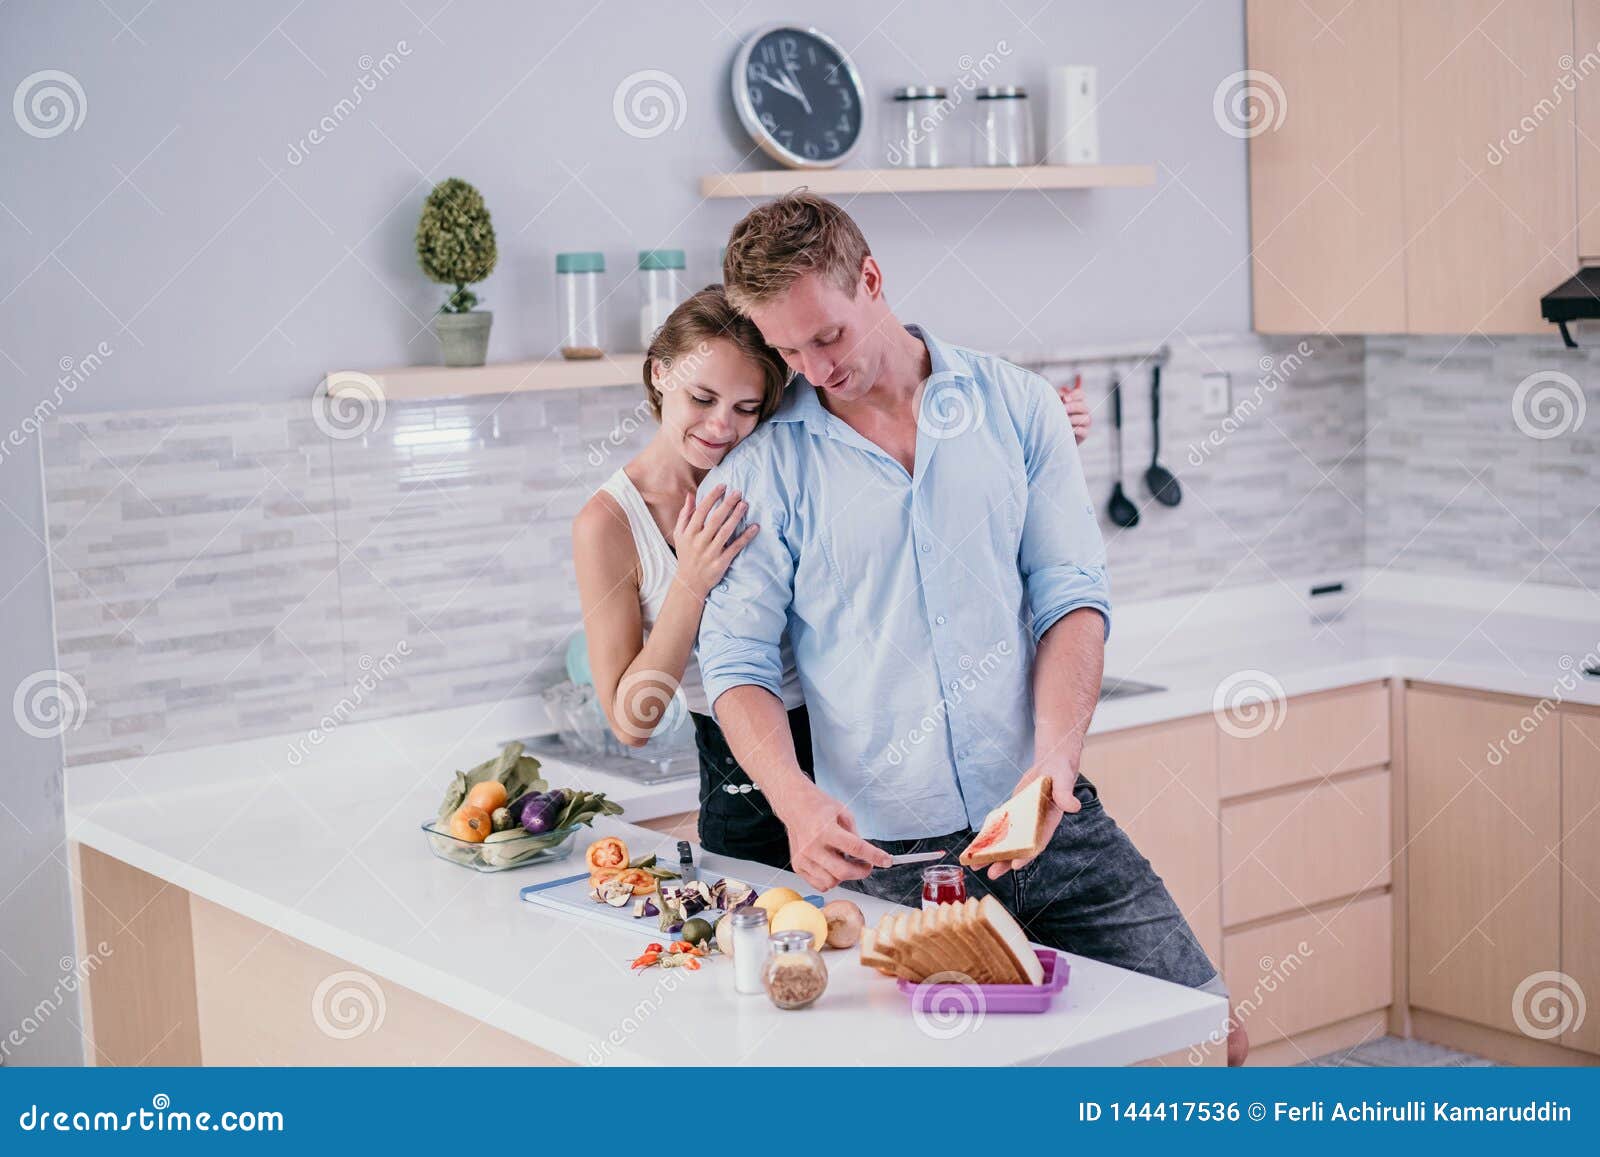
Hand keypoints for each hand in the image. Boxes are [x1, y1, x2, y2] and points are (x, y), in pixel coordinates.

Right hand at [671, 485, 756, 599]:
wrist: (689, 582)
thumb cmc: (686, 554)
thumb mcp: (679, 534)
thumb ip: (685, 514)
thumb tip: (690, 495)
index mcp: (689, 533)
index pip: (701, 511)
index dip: (712, 497)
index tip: (723, 486)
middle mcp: (699, 541)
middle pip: (714, 519)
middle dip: (726, 504)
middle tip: (738, 492)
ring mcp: (710, 552)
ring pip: (725, 532)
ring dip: (736, 517)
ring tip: (745, 504)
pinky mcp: (721, 562)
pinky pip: (735, 547)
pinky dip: (745, 537)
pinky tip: (755, 527)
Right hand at [781, 783, 891, 890]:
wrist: (794, 805)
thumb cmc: (819, 807)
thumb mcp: (843, 812)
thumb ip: (855, 835)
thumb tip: (866, 856)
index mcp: (825, 829)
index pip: (855, 848)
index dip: (875, 856)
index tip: (887, 861)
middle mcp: (812, 846)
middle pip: (843, 871)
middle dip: (861, 871)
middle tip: (866, 865)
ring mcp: (803, 858)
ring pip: (831, 882)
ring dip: (844, 876)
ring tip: (843, 861)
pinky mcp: (798, 866)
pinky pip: (820, 885)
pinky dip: (830, 879)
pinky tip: (831, 866)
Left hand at [984, 763, 1080, 879]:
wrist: (1052, 764)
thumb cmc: (1060, 772)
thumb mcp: (1063, 780)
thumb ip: (1065, 794)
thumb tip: (1073, 806)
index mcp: (1049, 822)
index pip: (1038, 842)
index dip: (1027, 855)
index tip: (1015, 866)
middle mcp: (1036, 825)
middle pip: (1019, 848)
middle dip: (1005, 862)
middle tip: (990, 875)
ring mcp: (1024, 821)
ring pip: (1008, 841)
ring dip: (994, 853)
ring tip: (976, 865)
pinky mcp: (1015, 812)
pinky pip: (1001, 827)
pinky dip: (990, 836)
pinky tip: (976, 845)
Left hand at [1058, 384, 1090, 443]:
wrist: (1053, 436)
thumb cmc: (1054, 418)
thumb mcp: (1055, 405)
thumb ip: (1060, 396)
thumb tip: (1064, 388)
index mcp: (1077, 402)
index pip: (1080, 394)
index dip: (1074, 395)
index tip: (1065, 398)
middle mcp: (1084, 411)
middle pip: (1083, 406)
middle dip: (1073, 406)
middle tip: (1063, 409)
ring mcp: (1085, 423)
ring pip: (1085, 418)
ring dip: (1074, 418)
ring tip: (1065, 420)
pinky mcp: (1084, 434)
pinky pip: (1083, 431)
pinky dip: (1076, 430)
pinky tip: (1068, 429)